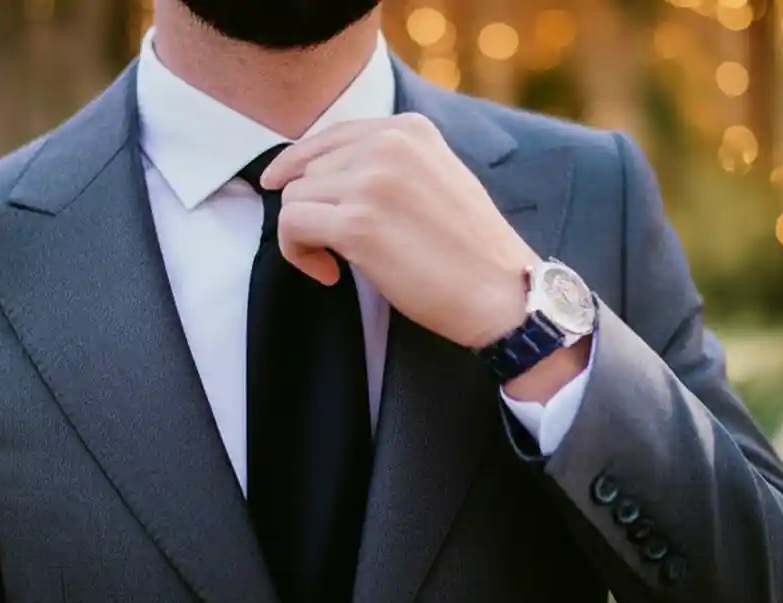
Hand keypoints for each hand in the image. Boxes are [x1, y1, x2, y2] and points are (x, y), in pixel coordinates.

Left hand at [261, 113, 538, 349]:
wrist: (503, 293)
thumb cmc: (469, 251)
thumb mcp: (436, 179)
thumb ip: (388, 164)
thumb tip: (319, 173)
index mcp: (409, 128)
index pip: (330, 136)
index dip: (299, 166)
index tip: (280, 188)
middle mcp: (389, 145)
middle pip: (306, 169)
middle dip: (309, 210)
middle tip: (330, 247)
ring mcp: (372, 181)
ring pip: (294, 198)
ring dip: (303, 236)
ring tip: (334, 264)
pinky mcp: (357, 223)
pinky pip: (292, 227)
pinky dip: (299, 255)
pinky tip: (329, 275)